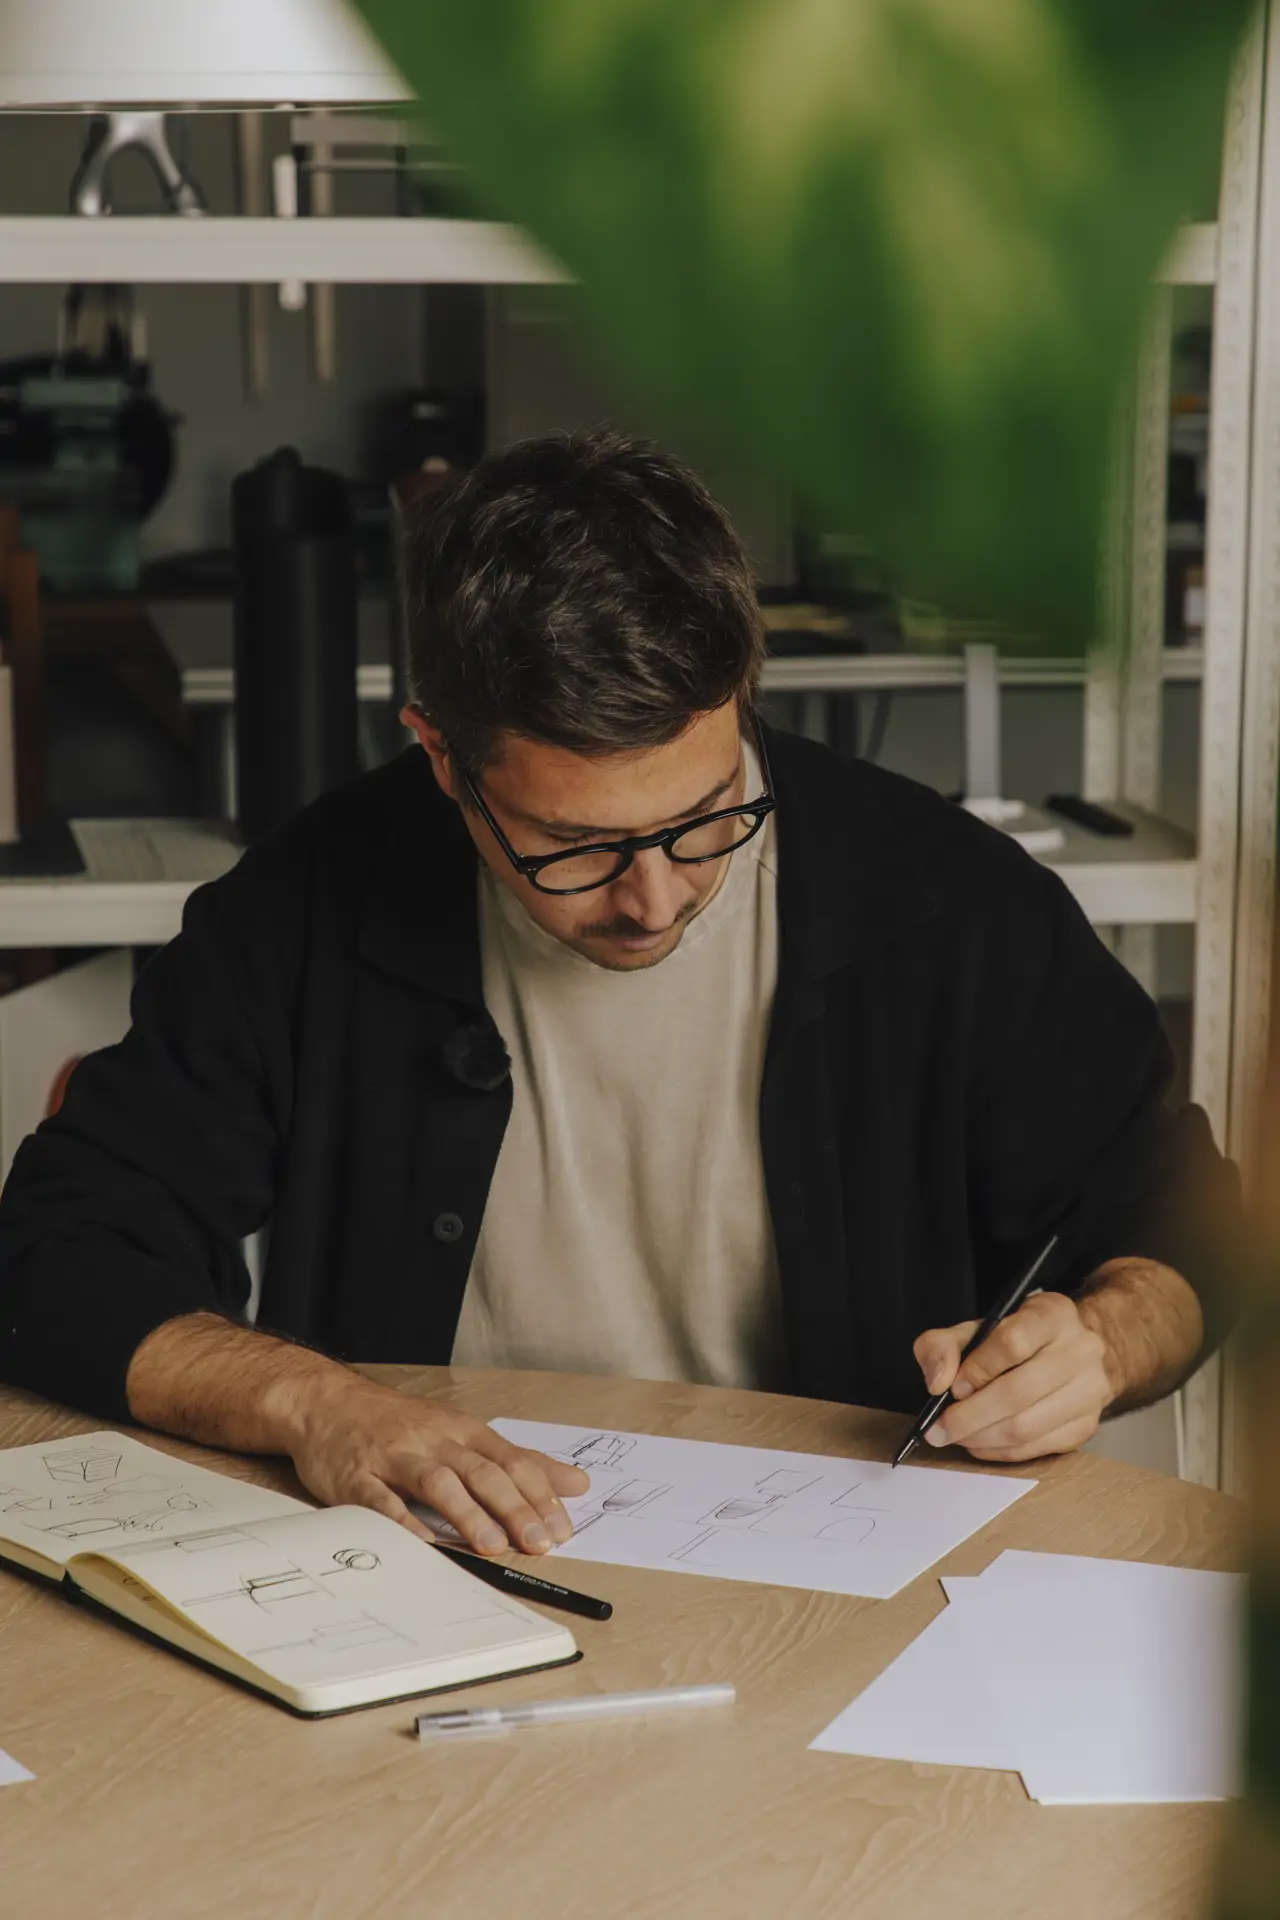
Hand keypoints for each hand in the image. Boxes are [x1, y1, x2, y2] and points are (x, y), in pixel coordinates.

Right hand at [288, 1372, 589, 1554]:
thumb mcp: (462, 1432)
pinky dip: (404, 1522)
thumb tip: (575, 1482)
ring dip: (468, 1514)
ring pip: (438, 1482)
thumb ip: (516, 1461)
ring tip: (493, 1545)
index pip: (512, 1461)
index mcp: (462, 1431)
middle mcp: (434, 1441)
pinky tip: (424, 1543)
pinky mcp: (358, 1476)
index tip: (563, 1527)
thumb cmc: (400, 1424)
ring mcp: (395, 1457)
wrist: (328, 1402)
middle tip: (540, 1541)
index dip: (540, 1494)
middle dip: (514, 1508)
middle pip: (482, 1472)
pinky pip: (382, 1501)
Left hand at [912, 1291, 1115, 1461]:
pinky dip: (1000, 1452)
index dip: (977, 1369)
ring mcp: (1090, 1390)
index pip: (1013, 1342)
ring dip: (981, 1439)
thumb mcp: (974, 1329)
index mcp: (1052, 1314)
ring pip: (1027, 1427)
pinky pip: (1037, 1448)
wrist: (1064, 1353)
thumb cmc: (1014, 1340)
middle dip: (969, 1417)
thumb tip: (938, 1383)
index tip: (953, 1387)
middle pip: (1018, 1393)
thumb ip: (942, 1346)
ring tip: (957, 1436)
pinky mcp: (1088, 1425)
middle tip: (940, 1428)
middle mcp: (1081, 1350)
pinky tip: (982, 1443)